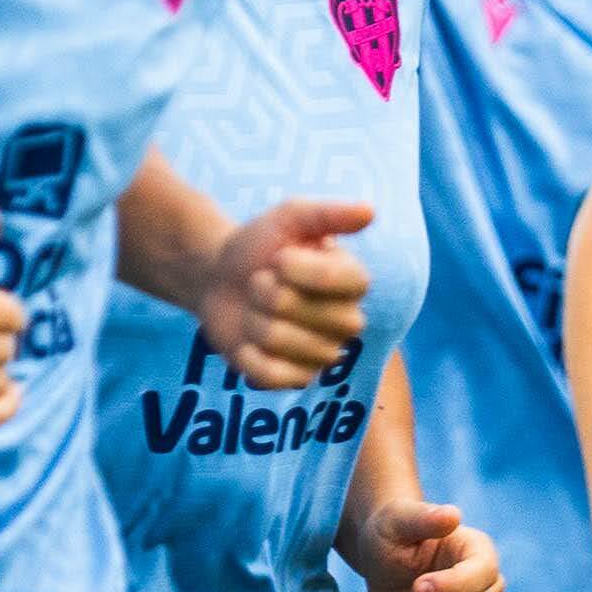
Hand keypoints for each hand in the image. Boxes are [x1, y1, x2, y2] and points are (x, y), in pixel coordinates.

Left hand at [201, 198, 369, 389]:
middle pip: (296, 310)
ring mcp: (324, 354)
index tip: (278, 257)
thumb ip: (329, 214)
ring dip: (252, 319)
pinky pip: (268, 374)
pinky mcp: (297, 380)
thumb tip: (370, 211)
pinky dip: (246, 355)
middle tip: (263, 285)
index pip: (330, 279)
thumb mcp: (291, 217)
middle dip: (264, 292)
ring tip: (257, 310)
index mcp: (354, 281)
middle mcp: (348, 321)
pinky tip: (250, 342)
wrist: (221, 279)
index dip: (291, 267)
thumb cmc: (261, 246)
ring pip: (276, 340)